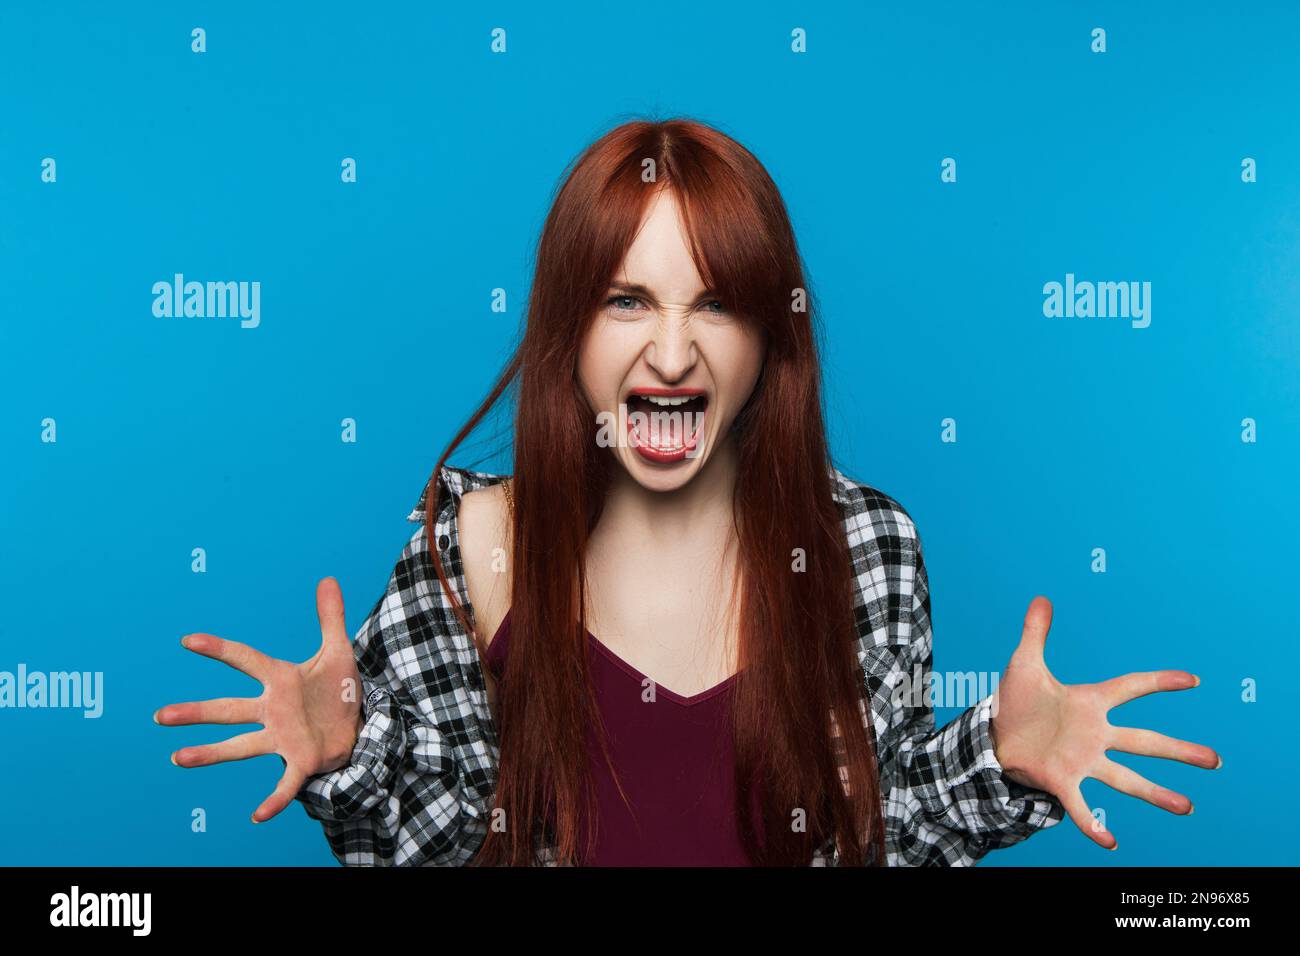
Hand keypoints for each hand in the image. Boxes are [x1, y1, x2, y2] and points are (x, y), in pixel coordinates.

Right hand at [155, 577, 363, 823]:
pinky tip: (258, 815)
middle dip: (196, 712)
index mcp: (280, 680)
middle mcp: (273, 710)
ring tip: (177, 759)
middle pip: (229, 709)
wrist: (357, 726)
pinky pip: (285, 782)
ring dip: (211, 754)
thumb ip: (330, 617)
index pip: (245, 660)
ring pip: (242, 746)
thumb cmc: (338, 691)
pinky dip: (275, 799)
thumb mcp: (338, 652)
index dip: (219, 650)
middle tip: (158, 716)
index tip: (187, 640)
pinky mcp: (301, 761)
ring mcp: (283, 737)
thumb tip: (328, 578)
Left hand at [989, 596, 1219, 849]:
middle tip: (1215, 760)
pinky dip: (1093, 824)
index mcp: (1089, 703)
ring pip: (1125, 779)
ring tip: (1188, 807)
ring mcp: (1081, 760)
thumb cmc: (1015, 702)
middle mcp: (1094, 734)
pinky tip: (1110, 843)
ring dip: (1156, 794)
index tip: (1193, 681)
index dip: (1159, 682)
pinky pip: (1081, 806)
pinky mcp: (1061, 781)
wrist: (992, 735)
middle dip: (1179, 749)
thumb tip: (1041, 598)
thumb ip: (1035, 632)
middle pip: (1144, 741)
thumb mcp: (1024, 663)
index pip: (1131, 688)